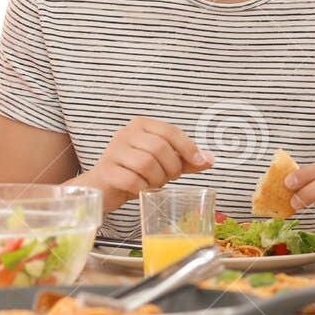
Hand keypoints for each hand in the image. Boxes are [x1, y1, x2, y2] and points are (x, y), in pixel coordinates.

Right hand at [87, 117, 212, 205]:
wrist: (104, 186)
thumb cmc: (134, 171)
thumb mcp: (162, 163)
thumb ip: (185, 160)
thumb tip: (210, 159)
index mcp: (141, 125)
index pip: (170, 131)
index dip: (188, 147)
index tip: (199, 162)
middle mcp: (126, 133)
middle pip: (159, 148)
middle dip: (171, 167)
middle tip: (170, 178)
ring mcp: (114, 151)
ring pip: (146, 163)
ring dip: (156, 179)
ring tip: (154, 183)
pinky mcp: (106, 170)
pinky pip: (131, 180)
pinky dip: (141, 188)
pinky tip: (141, 189)